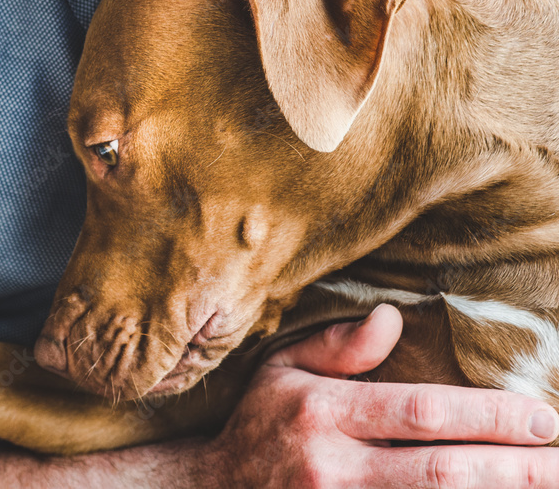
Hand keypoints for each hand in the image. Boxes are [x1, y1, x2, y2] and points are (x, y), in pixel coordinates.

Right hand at [204, 304, 558, 487]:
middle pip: (442, 471)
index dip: (488, 415)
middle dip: (515, 468)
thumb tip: (391, 317)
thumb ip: (337, 346)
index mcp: (323, 412)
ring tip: (550, 481)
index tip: (542, 415)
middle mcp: (335, 466)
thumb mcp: (281, 367)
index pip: (420, 411)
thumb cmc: (259, 421)